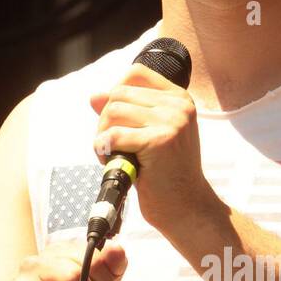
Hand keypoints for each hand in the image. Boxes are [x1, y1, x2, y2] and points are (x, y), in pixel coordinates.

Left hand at [90, 66, 213, 233]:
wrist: (187, 207)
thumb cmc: (166, 173)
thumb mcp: (149, 135)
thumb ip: (126, 112)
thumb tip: (93, 96)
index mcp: (179, 99)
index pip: (135, 74)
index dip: (116, 93)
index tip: (118, 121)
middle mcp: (178, 106)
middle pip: (118, 94)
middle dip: (105, 120)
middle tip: (112, 146)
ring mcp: (172, 122)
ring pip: (112, 112)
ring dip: (103, 135)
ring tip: (114, 156)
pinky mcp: (160, 142)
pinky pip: (113, 135)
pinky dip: (103, 149)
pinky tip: (111, 161)